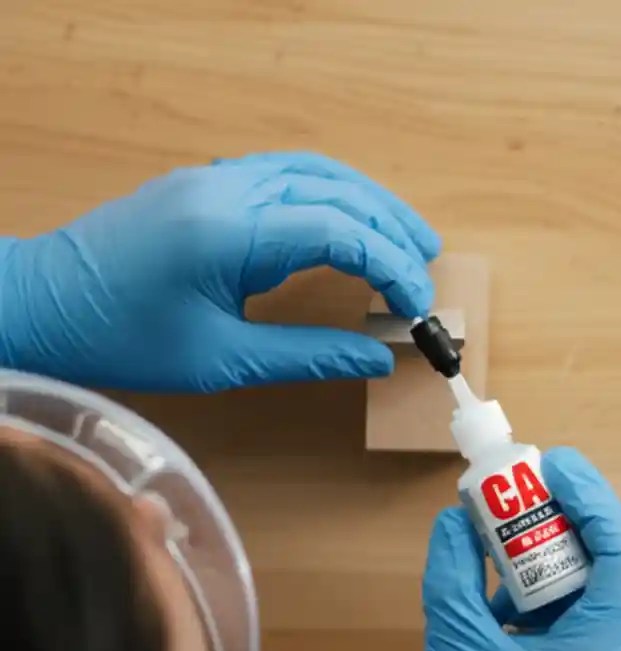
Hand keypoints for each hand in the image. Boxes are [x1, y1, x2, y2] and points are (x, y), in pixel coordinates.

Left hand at [0, 151, 438, 391]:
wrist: (42, 304)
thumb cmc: (123, 339)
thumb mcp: (221, 360)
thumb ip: (308, 356)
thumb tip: (378, 360)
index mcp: (229, 232)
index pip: (338, 231)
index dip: (391, 266)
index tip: (417, 306)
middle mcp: (227, 190)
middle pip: (337, 192)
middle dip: (392, 231)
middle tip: (430, 271)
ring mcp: (216, 178)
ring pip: (317, 172)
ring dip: (370, 203)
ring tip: (410, 239)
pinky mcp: (208, 182)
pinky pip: (288, 172)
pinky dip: (334, 194)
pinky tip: (353, 221)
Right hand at [415, 447, 620, 650]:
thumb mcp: (455, 649)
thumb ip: (453, 576)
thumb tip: (454, 518)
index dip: (594, 499)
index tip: (553, 466)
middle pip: (614, 561)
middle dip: (570, 513)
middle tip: (528, 479)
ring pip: (599, 579)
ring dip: (557, 542)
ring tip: (509, 515)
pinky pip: (583, 604)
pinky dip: (550, 577)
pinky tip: (506, 568)